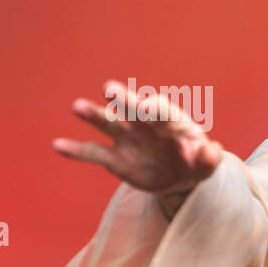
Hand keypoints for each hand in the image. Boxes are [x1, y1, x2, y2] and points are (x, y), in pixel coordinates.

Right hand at [54, 80, 222, 193]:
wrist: (180, 178)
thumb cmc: (196, 163)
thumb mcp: (208, 164)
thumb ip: (209, 157)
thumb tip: (208, 149)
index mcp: (170, 121)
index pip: (162, 110)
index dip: (155, 109)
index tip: (147, 107)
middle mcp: (145, 125)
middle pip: (132, 109)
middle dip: (123, 99)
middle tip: (109, 89)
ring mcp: (128, 140)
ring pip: (109, 124)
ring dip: (95, 115)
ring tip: (77, 107)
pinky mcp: (115, 159)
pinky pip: (94, 153)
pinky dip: (76, 150)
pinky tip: (57, 146)